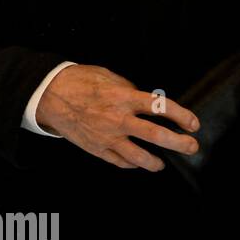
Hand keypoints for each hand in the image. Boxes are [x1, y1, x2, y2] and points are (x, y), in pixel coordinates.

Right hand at [35, 64, 200, 170]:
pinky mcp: (96, 149)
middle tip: (192, 146)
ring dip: (155, 162)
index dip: (181, 116)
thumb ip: (129, 88)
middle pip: (157, 136)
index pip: (160, 107)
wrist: (47, 96)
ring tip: (161, 163)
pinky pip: (119, 162)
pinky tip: (136, 162)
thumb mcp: (106, 75)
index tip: (193, 123)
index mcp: (123, 97)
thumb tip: (145, 101)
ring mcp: (107, 137)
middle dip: (180, 143)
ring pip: (139, 157)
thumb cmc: (77, 82)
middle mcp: (118, 119)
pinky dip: (131, 164)